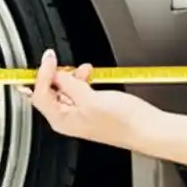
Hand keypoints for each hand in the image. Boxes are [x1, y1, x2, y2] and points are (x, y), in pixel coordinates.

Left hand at [17, 49, 158, 148]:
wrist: (147, 128)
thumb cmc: (124, 122)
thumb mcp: (91, 99)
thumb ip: (70, 85)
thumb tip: (55, 73)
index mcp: (61, 121)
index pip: (40, 94)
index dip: (42, 74)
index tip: (49, 57)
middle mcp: (66, 119)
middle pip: (47, 91)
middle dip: (54, 74)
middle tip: (59, 61)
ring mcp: (78, 113)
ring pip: (63, 89)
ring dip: (70, 75)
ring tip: (83, 68)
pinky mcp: (90, 107)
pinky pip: (77, 90)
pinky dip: (80, 79)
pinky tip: (89, 73)